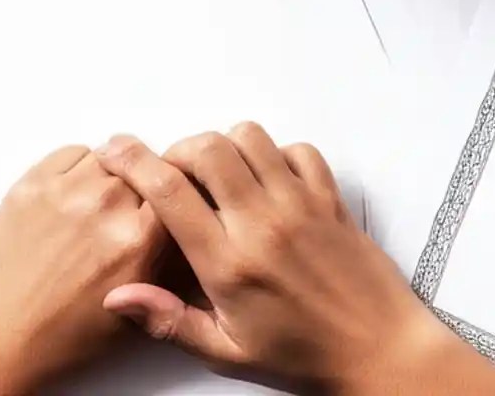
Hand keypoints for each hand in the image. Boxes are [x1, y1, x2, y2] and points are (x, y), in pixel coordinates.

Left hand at [0, 138, 168, 393]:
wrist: (5, 337)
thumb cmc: (69, 332)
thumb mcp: (140, 306)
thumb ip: (166, 259)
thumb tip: (180, 222)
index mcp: (137, 239)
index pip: (173, 190)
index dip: (172, 197)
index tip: (167, 203)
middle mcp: (104, 207)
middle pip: (142, 171)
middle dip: (140, 190)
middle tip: (125, 215)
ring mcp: (65, 191)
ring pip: (108, 156)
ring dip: (110, 174)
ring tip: (96, 207)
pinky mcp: (31, 184)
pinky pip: (71, 153)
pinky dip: (78, 168)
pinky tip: (72, 198)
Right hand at [97, 123, 494, 395]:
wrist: (379, 351)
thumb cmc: (305, 356)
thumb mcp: (227, 350)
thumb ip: (169, 319)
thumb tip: (119, 296)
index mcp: (229, 264)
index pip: (169, 192)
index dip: (133, 161)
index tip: (115, 151)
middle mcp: (263, 225)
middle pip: (207, 149)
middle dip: (178, 149)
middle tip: (173, 171)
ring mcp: (301, 206)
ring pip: (250, 138)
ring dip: (225, 146)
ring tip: (219, 174)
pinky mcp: (330, 199)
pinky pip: (298, 150)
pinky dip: (276, 153)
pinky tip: (268, 180)